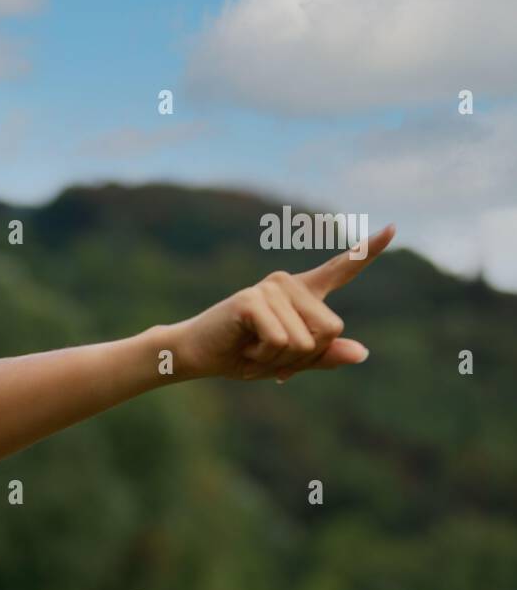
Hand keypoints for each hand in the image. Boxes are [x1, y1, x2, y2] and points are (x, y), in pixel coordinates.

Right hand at [166, 223, 394, 381]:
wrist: (196, 355)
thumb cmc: (242, 355)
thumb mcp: (289, 361)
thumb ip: (323, 357)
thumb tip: (362, 353)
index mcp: (303, 294)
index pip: (341, 269)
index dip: (368, 251)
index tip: (394, 228)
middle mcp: (289, 284)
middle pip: (331, 330)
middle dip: (304, 356)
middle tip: (270, 354)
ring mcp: (270, 288)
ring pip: (305, 341)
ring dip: (279, 359)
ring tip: (254, 349)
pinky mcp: (252, 299)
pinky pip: (280, 341)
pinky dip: (264, 357)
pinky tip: (245, 347)